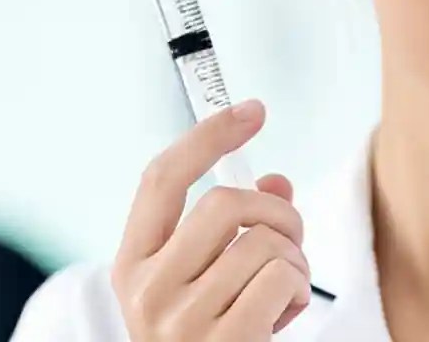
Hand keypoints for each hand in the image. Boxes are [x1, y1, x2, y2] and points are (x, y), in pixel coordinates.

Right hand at [111, 99, 310, 340]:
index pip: (162, 177)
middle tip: (289, 236)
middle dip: (276, 212)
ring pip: (264, 241)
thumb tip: (277, 184)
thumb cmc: (211, 340)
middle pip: (225, 203)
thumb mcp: (206, 283)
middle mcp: (146, 289)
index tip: (251, 109)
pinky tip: (280, 319)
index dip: (208, 135)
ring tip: (278, 292)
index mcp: (131, 263)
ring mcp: (180, 320)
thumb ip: (235, 230)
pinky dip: (297, 291)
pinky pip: (282, 278)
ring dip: (293, 260)